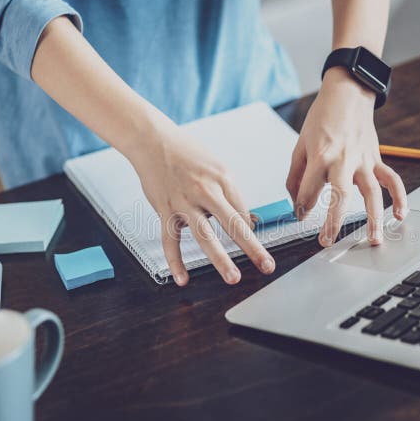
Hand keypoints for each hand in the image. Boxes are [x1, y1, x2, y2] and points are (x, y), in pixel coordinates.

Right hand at [125, 116, 274, 285]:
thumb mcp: (217, 168)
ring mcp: (184, 202)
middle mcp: (205, 191)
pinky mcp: (165, 209)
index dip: (251, 231)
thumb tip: (245, 220)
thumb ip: (229, 195)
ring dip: (220, 258)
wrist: (153, 141)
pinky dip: (175, 261)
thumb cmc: (187, 154)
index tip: (255, 245)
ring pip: (204, 235)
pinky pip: (170, 240)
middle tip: (266, 266)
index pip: (243, 212)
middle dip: (252, 247)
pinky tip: (182, 279)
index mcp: (223, 180)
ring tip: (233, 278)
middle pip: (233, 224)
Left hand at [286, 67, 407, 246]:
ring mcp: (363, 161)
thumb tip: (295, 200)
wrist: (347, 94)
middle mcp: (343, 160)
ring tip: (374, 239)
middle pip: (340, 197)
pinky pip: (391, 180)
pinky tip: (400, 215)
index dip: (302, 207)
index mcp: (320, 156)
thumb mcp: (300, 145)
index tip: (300, 216)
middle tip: (327, 241)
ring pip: (372, 193)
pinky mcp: (376, 159)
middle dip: (334, 222)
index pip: (309, 191)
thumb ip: (295, 175)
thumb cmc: (323, 118)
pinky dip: (399, 197)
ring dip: (374, 218)